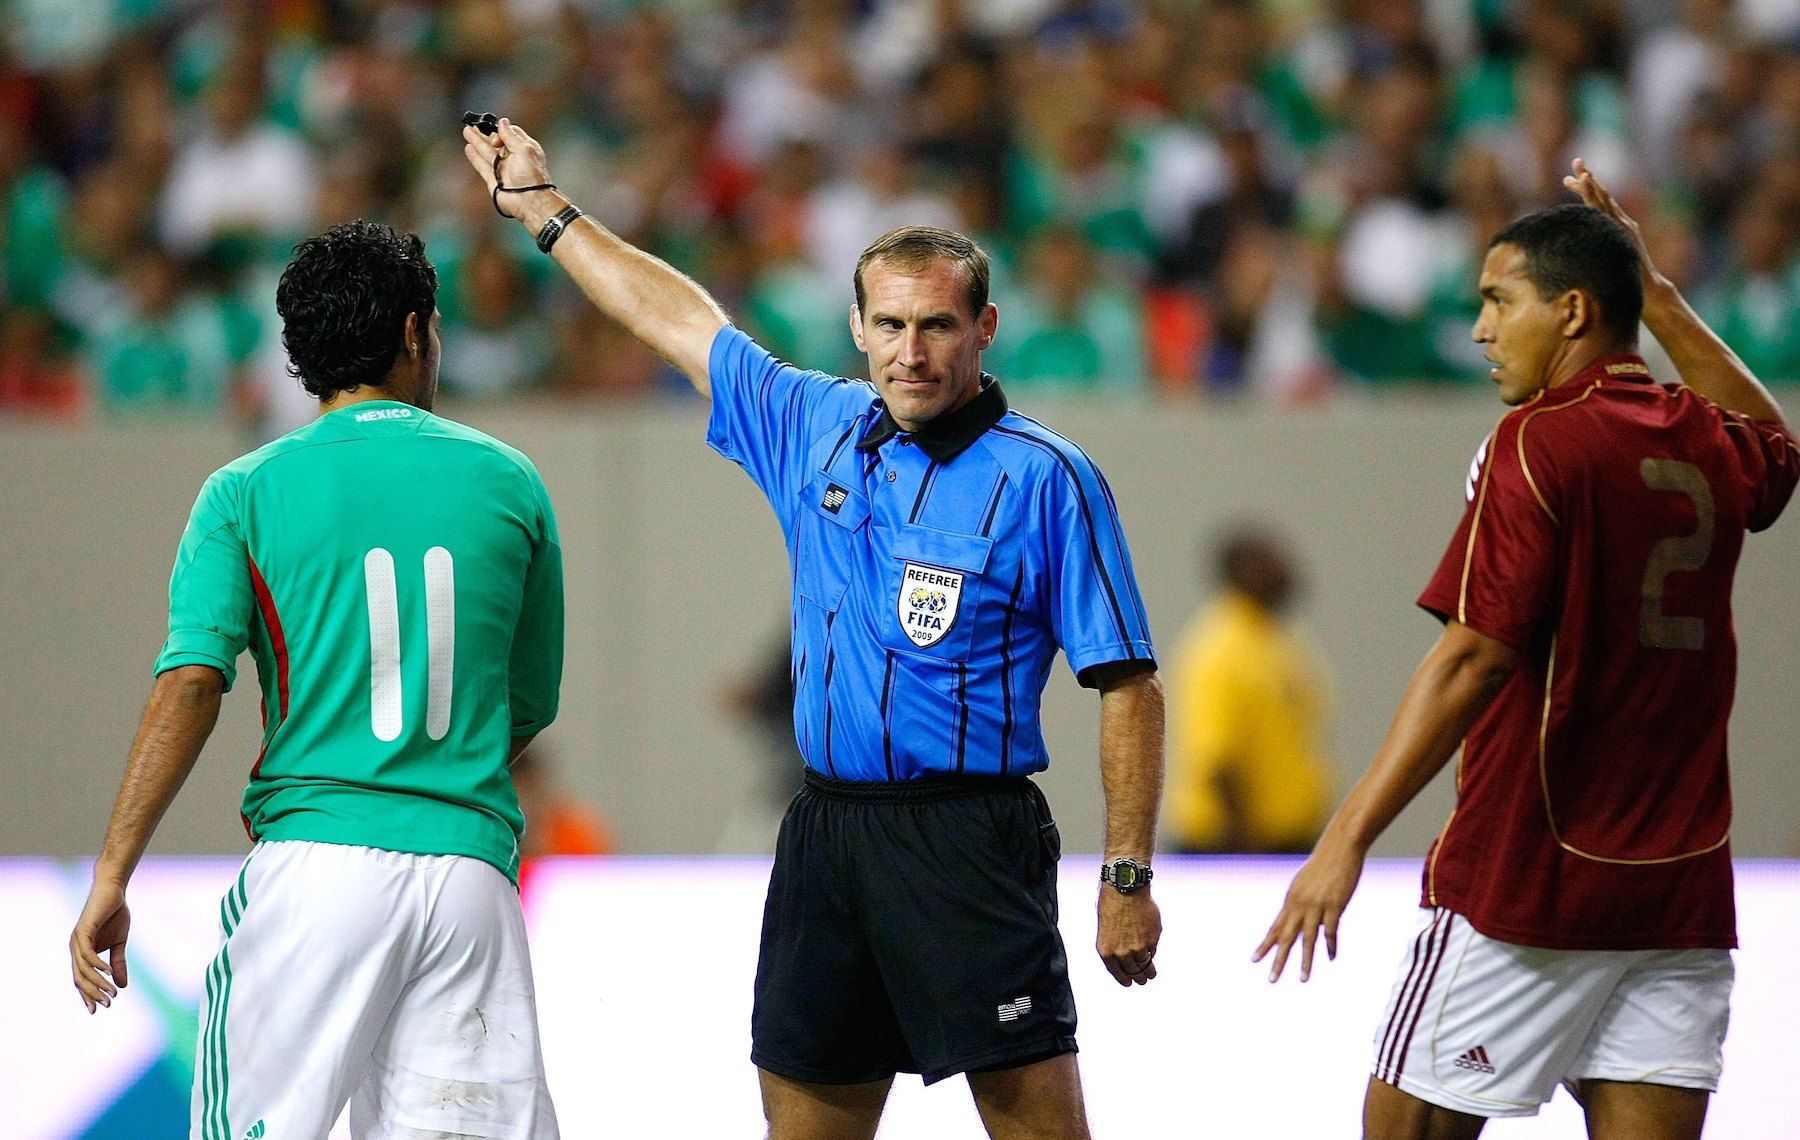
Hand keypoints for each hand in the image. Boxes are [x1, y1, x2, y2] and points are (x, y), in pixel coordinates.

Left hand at [70, 879, 130, 1013]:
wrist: (113, 890)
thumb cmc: (115, 914)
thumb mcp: (120, 943)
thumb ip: (118, 963)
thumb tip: (122, 986)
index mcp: (82, 952)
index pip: (81, 979)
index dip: (88, 994)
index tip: (98, 1009)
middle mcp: (75, 948)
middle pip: (79, 978)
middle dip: (93, 993)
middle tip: (108, 1004)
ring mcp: (77, 940)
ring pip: (82, 969)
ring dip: (97, 983)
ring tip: (112, 993)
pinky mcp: (83, 931)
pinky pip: (87, 954)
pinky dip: (97, 965)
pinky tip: (107, 973)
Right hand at [461, 117, 556, 222]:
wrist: (529, 201)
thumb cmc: (532, 176)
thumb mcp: (524, 149)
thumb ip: (511, 135)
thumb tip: (503, 122)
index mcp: (524, 149)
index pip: (511, 134)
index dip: (502, 130)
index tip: (496, 130)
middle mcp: (513, 158)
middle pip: (496, 142)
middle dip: (485, 133)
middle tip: (474, 124)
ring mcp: (502, 168)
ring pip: (486, 151)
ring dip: (476, 141)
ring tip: (467, 130)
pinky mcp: (493, 179)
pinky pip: (481, 165)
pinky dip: (474, 156)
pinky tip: (468, 148)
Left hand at [1097, 887, 1160, 986]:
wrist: (1125, 890)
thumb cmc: (1112, 906)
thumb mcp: (1106, 930)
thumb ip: (1115, 946)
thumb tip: (1128, 959)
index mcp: (1107, 951)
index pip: (1117, 973)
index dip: (1124, 979)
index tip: (1130, 983)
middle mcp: (1122, 952)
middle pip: (1134, 972)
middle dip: (1139, 978)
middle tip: (1143, 980)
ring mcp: (1139, 947)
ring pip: (1146, 964)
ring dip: (1150, 971)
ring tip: (1152, 975)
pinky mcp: (1152, 939)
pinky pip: (1153, 950)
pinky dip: (1152, 952)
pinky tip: (1151, 951)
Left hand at [1253, 838, 1364, 981]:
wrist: (1340, 847)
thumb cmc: (1324, 864)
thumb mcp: (1306, 883)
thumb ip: (1300, 901)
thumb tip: (1296, 914)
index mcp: (1291, 900)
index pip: (1275, 928)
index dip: (1266, 945)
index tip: (1254, 960)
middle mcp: (1299, 904)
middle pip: (1286, 937)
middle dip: (1278, 960)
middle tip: (1271, 979)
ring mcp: (1316, 906)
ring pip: (1307, 939)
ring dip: (1305, 961)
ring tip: (1302, 979)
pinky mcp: (1334, 905)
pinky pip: (1330, 931)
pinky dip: (1330, 946)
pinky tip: (1330, 957)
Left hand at [1563, 158, 1664, 292]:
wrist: (1647, 287)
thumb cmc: (1627, 277)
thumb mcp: (1610, 257)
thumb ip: (1601, 247)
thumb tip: (1582, 249)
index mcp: (1616, 226)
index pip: (1599, 203)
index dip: (1587, 188)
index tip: (1571, 177)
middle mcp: (1620, 221)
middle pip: (1602, 195)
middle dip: (1588, 177)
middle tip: (1576, 160)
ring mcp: (1622, 224)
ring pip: (1604, 200)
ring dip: (1592, 183)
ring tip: (1581, 169)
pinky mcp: (1622, 230)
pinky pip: (1605, 212)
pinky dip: (1596, 198)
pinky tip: (1589, 186)